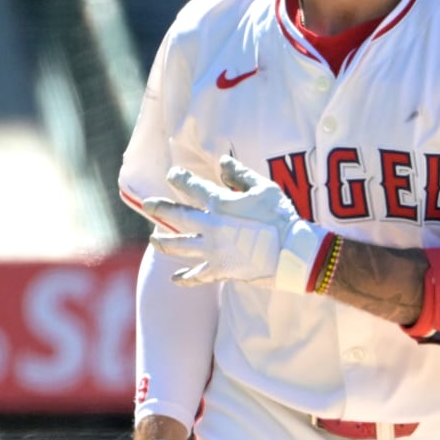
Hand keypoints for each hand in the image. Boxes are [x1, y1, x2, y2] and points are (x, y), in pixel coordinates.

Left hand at [143, 155, 327, 291]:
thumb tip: (222, 162)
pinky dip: (185, 277)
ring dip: (164, 243)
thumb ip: (240, 174)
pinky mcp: (220, 271)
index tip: (172, 175)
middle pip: (176, 216)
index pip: (192, 187)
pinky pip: (197, 275)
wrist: (292, 252)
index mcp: (220, 204)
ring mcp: (213, 251)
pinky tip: (175, 278)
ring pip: (180, 247)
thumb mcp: (263, 187)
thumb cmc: (280, 216)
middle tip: (147, 204)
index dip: (180, 179)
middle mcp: (210, 227)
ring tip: (154, 239)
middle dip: (159, 209)